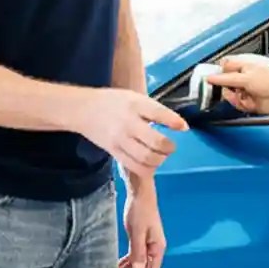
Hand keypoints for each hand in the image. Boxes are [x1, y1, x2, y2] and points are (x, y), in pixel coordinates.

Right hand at [72, 88, 186, 179]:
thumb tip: (180, 125)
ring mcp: (120, 139)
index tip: (184, 128)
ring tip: (161, 155)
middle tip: (171, 146)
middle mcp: (128, 122)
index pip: (159, 114)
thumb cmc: (115, 102)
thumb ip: (155, 111)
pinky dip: (147, 168)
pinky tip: (150, 163)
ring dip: (159, 160)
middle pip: (155, 141)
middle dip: (169, 147)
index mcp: (135, 104)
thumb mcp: (136, 98)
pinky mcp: (114, 151)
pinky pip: (134, 166)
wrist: (84, 109)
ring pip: (146, 158)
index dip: (174, 122)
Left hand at [118, 185, 165, 267]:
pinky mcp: (141, 238)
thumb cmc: (140, 210)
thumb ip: (138, 251)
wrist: (139, 194)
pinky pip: (136, 254)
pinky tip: (119, 265)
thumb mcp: (137, 232)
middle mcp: (155, 247)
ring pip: (139, 262)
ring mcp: (148, 243)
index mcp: (157, 247)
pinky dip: (128, 261)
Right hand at [204, 57, 268, 117]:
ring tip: (240, 96)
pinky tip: (245, 102)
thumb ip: (226, 78)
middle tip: (226, 89)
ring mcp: (245, 90)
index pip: (224, 67)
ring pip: (228, 95)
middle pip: (223, 82)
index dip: (217, 72)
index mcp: (243, 65)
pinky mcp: (247, 102)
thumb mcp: (245, 77)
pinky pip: (235, 104)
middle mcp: (242, 77)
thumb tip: (210, 77)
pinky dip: (238, 104)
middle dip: (223, 87)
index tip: (210, 78)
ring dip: (232, 97)